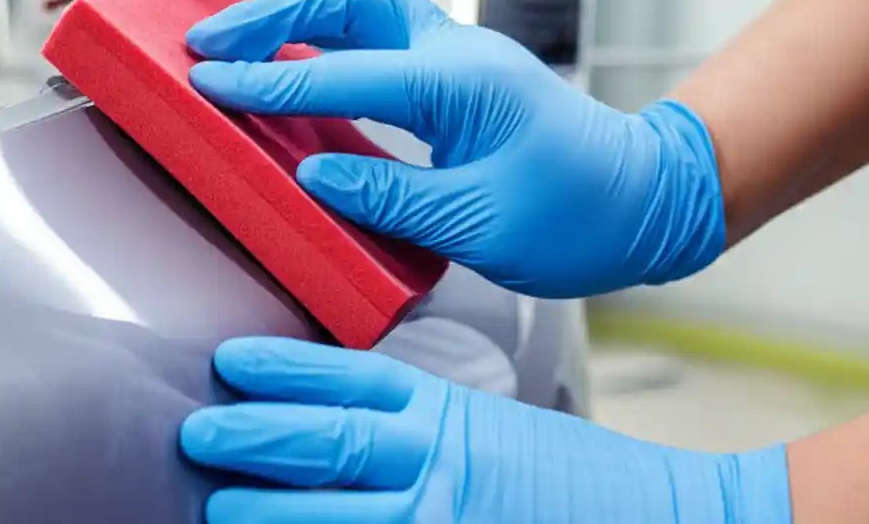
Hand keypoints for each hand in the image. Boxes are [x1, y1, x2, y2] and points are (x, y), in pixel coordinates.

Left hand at [180, 337, 791, 522]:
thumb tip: (353, 425)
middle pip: (335, 438)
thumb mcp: (496, 432)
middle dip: (260, 433)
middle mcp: (446, 459)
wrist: (667, 519)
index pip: (357, 378)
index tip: (235, 360)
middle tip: (202, 428)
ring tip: (217, 502)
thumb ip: (428, 427)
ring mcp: (447, 514)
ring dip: (270, 506)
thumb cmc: (576, 483)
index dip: (289, 369)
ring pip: (338, 509)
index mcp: (454, 412)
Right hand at [186, 0, 723, 296]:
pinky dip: (328, 44)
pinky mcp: (459, 75)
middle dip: (272, 13)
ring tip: (236, 43)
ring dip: (296, 17)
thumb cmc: (583, 217)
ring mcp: (460, 56)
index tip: (204, 83)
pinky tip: (296, 67)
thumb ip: (391, 196)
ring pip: (363, 5)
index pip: (342, 73)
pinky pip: (380, 40)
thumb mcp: (483, 223)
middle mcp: (457, 52)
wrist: (651, 199)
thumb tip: (310, 175)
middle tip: (208, 43)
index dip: (267, 81)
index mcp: (462, 83)